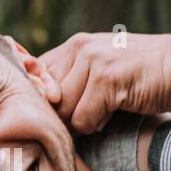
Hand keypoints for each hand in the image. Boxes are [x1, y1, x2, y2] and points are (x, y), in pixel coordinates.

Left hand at [40, 31, 170, 133]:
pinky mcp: (107, 78)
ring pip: (63, 110)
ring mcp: (94, 61)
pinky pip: (83, 119)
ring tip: (103, 111)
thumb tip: (32, 107)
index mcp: (74, 45)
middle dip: (61, 115)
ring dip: (81, 121)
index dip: (40, 101)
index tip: (55, 109)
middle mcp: (80, 48)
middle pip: (46, 98)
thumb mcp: (98, 69)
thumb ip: (68, 79)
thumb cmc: (138, 75)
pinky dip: (96, 125)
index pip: (33, 77)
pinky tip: (113, 113)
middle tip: (86, 113)